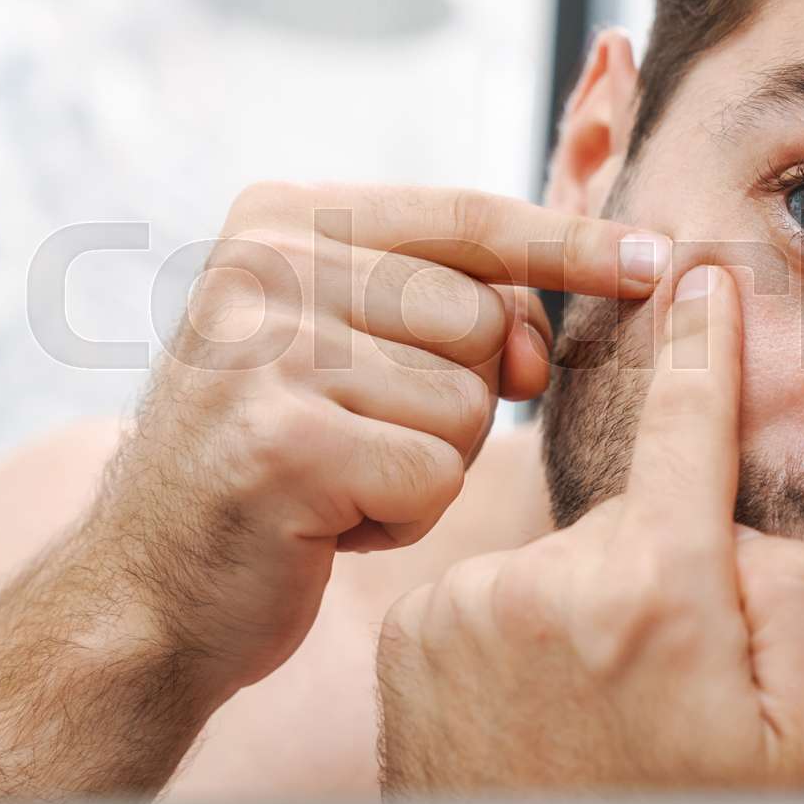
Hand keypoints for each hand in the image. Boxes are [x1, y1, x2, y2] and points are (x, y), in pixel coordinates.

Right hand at [84, 182, 669, 698]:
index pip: (471, 215)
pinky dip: (404, 516)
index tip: (656, 257)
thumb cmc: (280, 459)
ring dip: (431, 461)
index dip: (574, 244)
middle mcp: (264, 263)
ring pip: (471, 401)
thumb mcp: (348, 342)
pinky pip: (435, 472)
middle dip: (467, 397)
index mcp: (283, 218)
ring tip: (342, 475)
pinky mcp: (280, 438)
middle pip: (486, 318)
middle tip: (370, 433)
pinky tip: (329, 522)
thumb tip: (585, 302)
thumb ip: (450, 299)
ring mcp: (264, 347)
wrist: (147, 588)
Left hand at [376, 265, 803, 794]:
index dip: (703, 347)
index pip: (686, 427)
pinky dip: (522, 630)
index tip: (701, 279)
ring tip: (595, 711)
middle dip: (662, 567)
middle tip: (670, 677)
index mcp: (658, 589)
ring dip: (589, 607)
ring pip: (563, 558)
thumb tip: (745, 522)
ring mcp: (465, 605)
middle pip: (632, 516)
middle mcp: (545, 579)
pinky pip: (494, 593)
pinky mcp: (414, 634)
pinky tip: (535, 711)